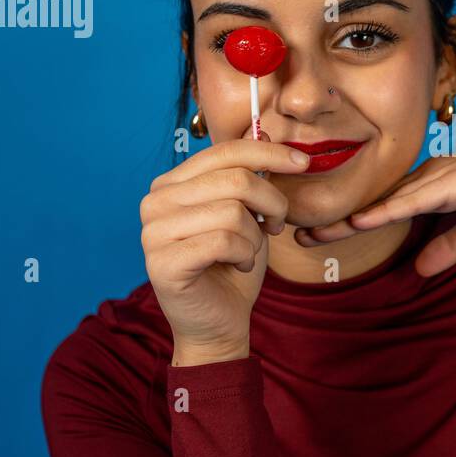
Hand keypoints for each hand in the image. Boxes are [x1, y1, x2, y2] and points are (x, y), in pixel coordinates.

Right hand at [140, 140, 310, 362]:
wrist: (219, 324)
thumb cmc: (233, 267)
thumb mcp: (247, 214)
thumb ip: (248, 177)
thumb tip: (265, 132)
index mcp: (172, 184)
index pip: (224, 152)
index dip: (268, 153)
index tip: (302, 163)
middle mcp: (155, 202)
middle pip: (234, 180)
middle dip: (271, 203)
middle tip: (275, 226)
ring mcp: (153, 232)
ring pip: (232, 212)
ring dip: (255, 237)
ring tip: (249, 252)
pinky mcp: (161, 262)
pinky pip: (223, 241)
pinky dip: (244, 254)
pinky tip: (239, 266)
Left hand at [296, 151, 455, 276]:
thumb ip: (448, 249)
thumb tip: (418, 271)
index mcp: (430, 187)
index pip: (382, 209)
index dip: (350, 222)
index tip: (318, 236)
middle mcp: (426, 179)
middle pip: (372, 204)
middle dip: (336, 220)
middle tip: (296, 234)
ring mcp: (437, 179)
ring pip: (384, 203)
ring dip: (349, 220)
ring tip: (315, 234)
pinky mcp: (451, 185)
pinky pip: (412, 202)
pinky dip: (385, 213)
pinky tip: (360, 223)